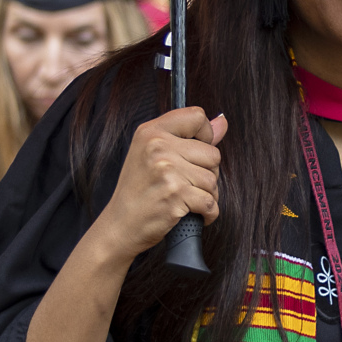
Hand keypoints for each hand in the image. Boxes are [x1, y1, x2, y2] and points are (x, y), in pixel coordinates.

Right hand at [92, 108, 226, 261]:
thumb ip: (190, 137)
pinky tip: (192, 212)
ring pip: (213, 179)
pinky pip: (211, 202)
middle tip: (184, 183)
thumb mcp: (154, 154)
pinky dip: (208, 213)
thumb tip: (222, 122)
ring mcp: (166, 170)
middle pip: (213, 153)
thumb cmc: (139, 190)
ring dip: (207, 194)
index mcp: (151, 131)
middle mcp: (157, 146)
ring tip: (185, 198)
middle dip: (207, 173)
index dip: (205, 135)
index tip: (196, 152)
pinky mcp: (175, 194)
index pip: (196, 116)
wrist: (119, 225)